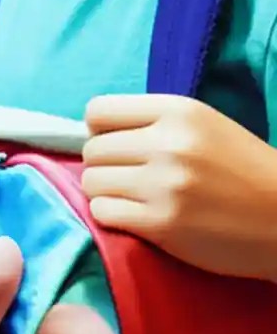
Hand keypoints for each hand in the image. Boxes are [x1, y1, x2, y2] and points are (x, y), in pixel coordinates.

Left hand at [83, 95, 276, 281]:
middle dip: (105, 166)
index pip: (98, 111)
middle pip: (92, 150)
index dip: (99, 131)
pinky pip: (102, 212)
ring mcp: (164, 184)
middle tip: (132, 179)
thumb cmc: (242, 171)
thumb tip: (91, 134)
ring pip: (92, 182)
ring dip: (106, 193)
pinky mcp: (161, 223)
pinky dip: (112, 216)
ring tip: (137, 199)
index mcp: (179, 111)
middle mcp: (169, 143)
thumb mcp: (203, 127)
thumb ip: (152, 124)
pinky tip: (138, 218)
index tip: (118, 146)